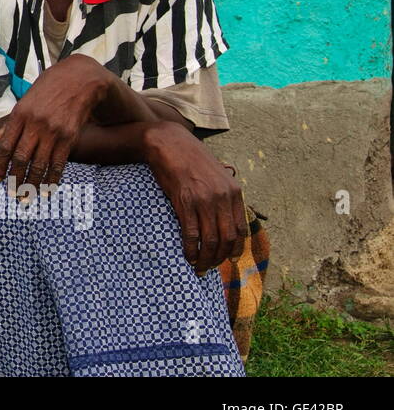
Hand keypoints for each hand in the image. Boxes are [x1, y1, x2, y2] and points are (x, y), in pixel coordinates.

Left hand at [0, 54, 112, 188]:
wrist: (79, 79)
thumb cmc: (47, 91)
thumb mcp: (25, 102)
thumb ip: (10, 124)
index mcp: (20, 114)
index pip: (5, 145)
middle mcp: (35, 123)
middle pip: (21, 158)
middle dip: (15, 180)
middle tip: (11, 195)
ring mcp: (53, 131)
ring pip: (40, 165)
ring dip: (32, 185)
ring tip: (26, 198)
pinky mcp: (70, 137)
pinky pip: (59, 164)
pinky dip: (52, 180)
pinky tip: (47, 191)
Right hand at [144, 121, 247, 274]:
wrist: (169, 143)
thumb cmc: (191, 159)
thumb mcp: (216, 175)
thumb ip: (224, 195)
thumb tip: (225, 216)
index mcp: (234, 192)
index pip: (240, 230)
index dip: (235, 248)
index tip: (228, 258)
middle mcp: (222, 197)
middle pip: (227, 238)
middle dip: (220, 257)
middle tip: (211, 267)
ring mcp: (204, 200)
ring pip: (210, 240)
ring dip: (206, 258)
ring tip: (199, 266)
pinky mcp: (184, 202)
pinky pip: (191, 233)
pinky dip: (190, 249)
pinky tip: (188, 256)